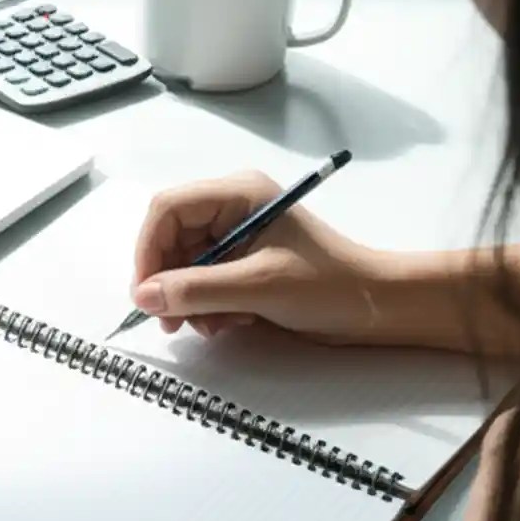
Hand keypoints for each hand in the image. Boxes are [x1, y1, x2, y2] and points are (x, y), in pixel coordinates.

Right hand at [132, 170, 381, 343]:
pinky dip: (206, 306)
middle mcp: (232, 208)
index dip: (149, 250)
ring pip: (184, 265)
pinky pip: (203, 281)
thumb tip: (143, 297)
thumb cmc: (326, 285)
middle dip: (169, 282)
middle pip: (171, 238)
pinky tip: (229, 323)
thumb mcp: (257, 287)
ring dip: (189, 300)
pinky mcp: (243, 262)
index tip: (146, 294)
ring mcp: (237, 235)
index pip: (168, 210)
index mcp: (237, 194)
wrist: (377, 308)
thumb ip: (196, 290)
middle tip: (172, 323)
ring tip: (211, 326)